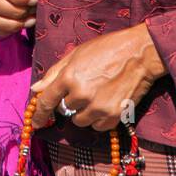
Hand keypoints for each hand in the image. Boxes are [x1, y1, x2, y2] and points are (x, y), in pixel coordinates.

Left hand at [29, 24, 166, 131]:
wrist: (140, 54)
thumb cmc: (107, 49)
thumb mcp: (76, 53)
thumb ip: (54, 72)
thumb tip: (36, 89)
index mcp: (69, 76)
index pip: (47, 101)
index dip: (39, 113)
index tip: (35, 122)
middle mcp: (81, 94)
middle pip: (65, 110)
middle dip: (71, 101)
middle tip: (85, 88)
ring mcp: (98, 107)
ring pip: (80, 120)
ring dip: (84, 112)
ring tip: (97, 94)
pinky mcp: (114, 117)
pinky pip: (97, 126)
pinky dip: (99, 118)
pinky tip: (107, 102)